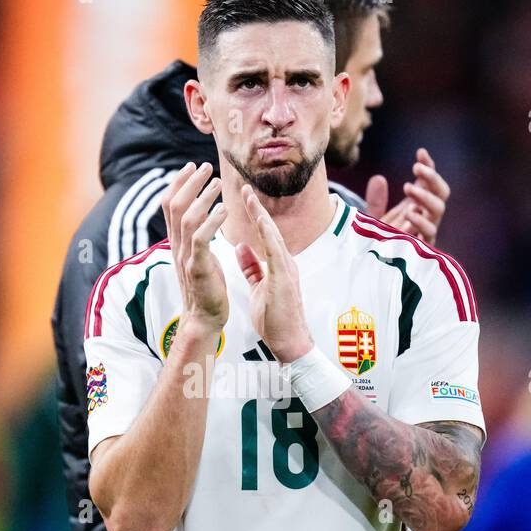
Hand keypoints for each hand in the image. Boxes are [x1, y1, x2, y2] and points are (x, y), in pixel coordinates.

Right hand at [162, 162, 227, 334]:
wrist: (204, 318)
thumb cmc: (206, 288)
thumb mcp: (198, 257)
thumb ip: (196, 237)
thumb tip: (201, 215)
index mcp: (176, 243)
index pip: (169, 206)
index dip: (178, 183)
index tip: (191, 166)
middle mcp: (176, 247)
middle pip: (175, 206)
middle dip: (189, 182)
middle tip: (205, 166)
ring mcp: (185, 257)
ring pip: (187, 218)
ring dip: (203, 197)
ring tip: (218, 182)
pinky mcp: (197, 268)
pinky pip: (201, 239)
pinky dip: (212, 221)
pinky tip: (224, 209)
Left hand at [235, 184, 313, 361]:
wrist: (289, 342)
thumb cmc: (275, 319)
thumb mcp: (258, 287)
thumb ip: (252, 267)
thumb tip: (241, 248)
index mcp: (278, 265)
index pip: (264, 235)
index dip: (254, 216)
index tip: (243, 199)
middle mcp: (284, 263)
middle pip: (269, 229)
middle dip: (256, 208)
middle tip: (245, 188)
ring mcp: (287, 269)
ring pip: (273, 236)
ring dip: (260, 215)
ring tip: (249, 197)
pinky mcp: (285, 278)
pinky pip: (275, 252)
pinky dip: (267, 235)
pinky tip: (259, 221)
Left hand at [363, 148, 449, 245]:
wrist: (374, 270)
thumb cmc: (377, 244)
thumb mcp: (374, 220)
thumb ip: (376, 201)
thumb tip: (378, 178)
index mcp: (419, 206)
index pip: (431, 182)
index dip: (429, 167)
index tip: (420, 152)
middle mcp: (426, 217)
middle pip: (441, 193)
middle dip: (432, 178)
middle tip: (416, 167)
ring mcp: (426, 231)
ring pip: (438, 209)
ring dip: (425, 195)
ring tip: (408, 187)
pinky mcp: (423, 246)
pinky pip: (430, 232)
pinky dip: (421, 221)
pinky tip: (410, 212)